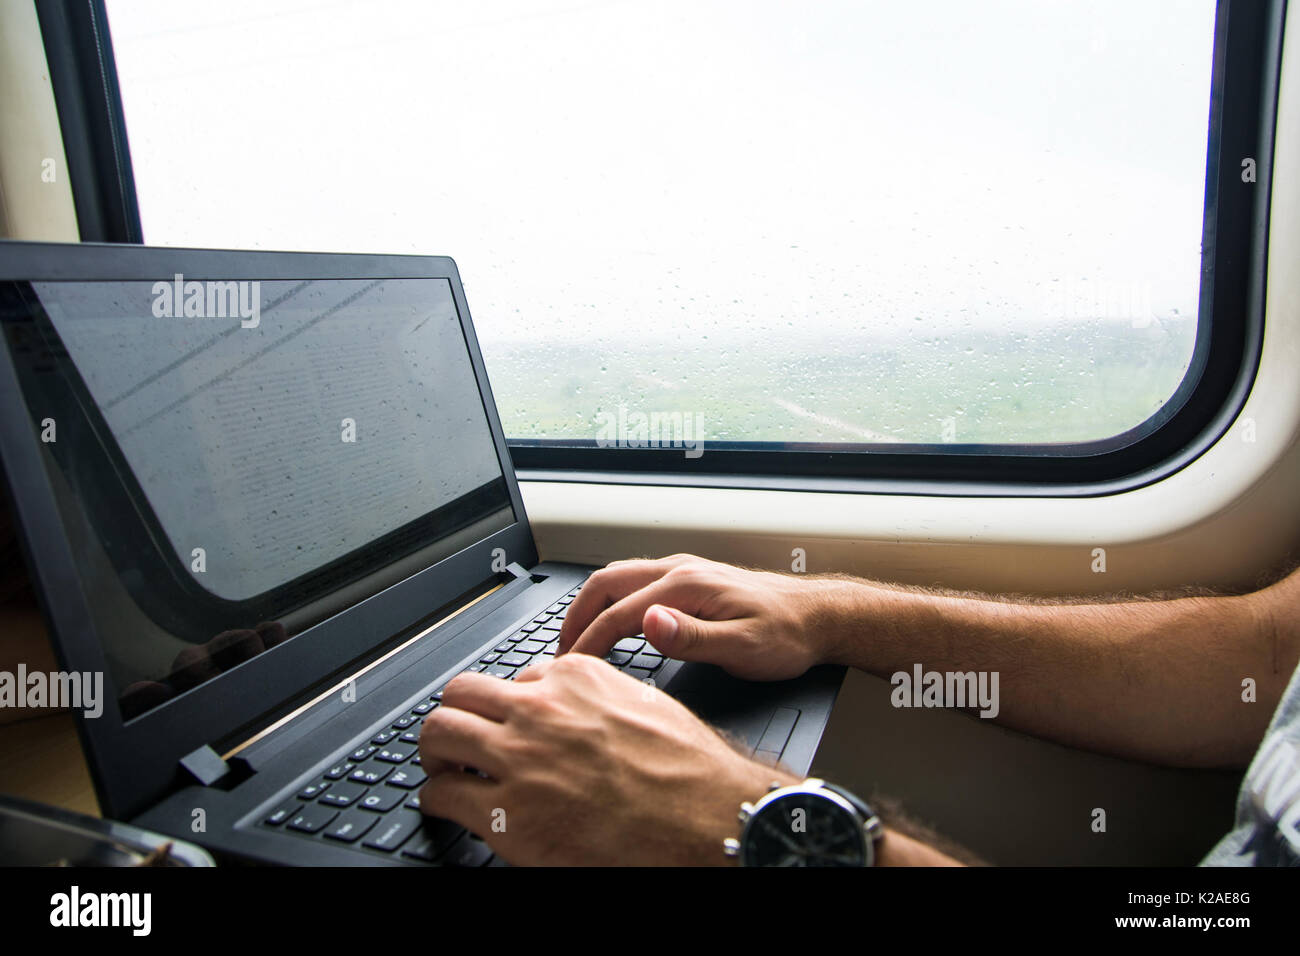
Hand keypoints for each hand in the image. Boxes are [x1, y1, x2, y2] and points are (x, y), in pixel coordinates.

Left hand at [417, 653, 796, 864]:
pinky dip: (438, 798)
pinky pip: (443, 792)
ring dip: (435, 751)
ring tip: (442, 767)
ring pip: (439, 733)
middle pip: (461, 692)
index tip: (505, 722)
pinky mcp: (507, 812)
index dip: (508, 707)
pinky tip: (448, 804)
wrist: (705, 818)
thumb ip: (597, 696)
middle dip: (455, 716)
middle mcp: (540, 710)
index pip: (515, 679)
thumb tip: (570, 701)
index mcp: (575, 680)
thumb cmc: (686, 769)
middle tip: (455, 737)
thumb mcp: (641, 704)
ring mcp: (520, 758)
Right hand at [557, 554, 839, 680]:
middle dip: (575, 617)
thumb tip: (648, 622)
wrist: (818, 616)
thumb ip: (691, 636)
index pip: (617, 613)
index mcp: (684, 585)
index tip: (570, 670)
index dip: (588, 643)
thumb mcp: (742, 646)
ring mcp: (684, 572)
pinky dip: (610, 602)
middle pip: (606, 583)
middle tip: (558, 653)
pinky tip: (612, 624)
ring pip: (618, 578)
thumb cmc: (786, 635)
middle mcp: (679, 570)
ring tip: (576, 640)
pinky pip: (635, 583)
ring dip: (590, 606)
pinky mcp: (690, 580)